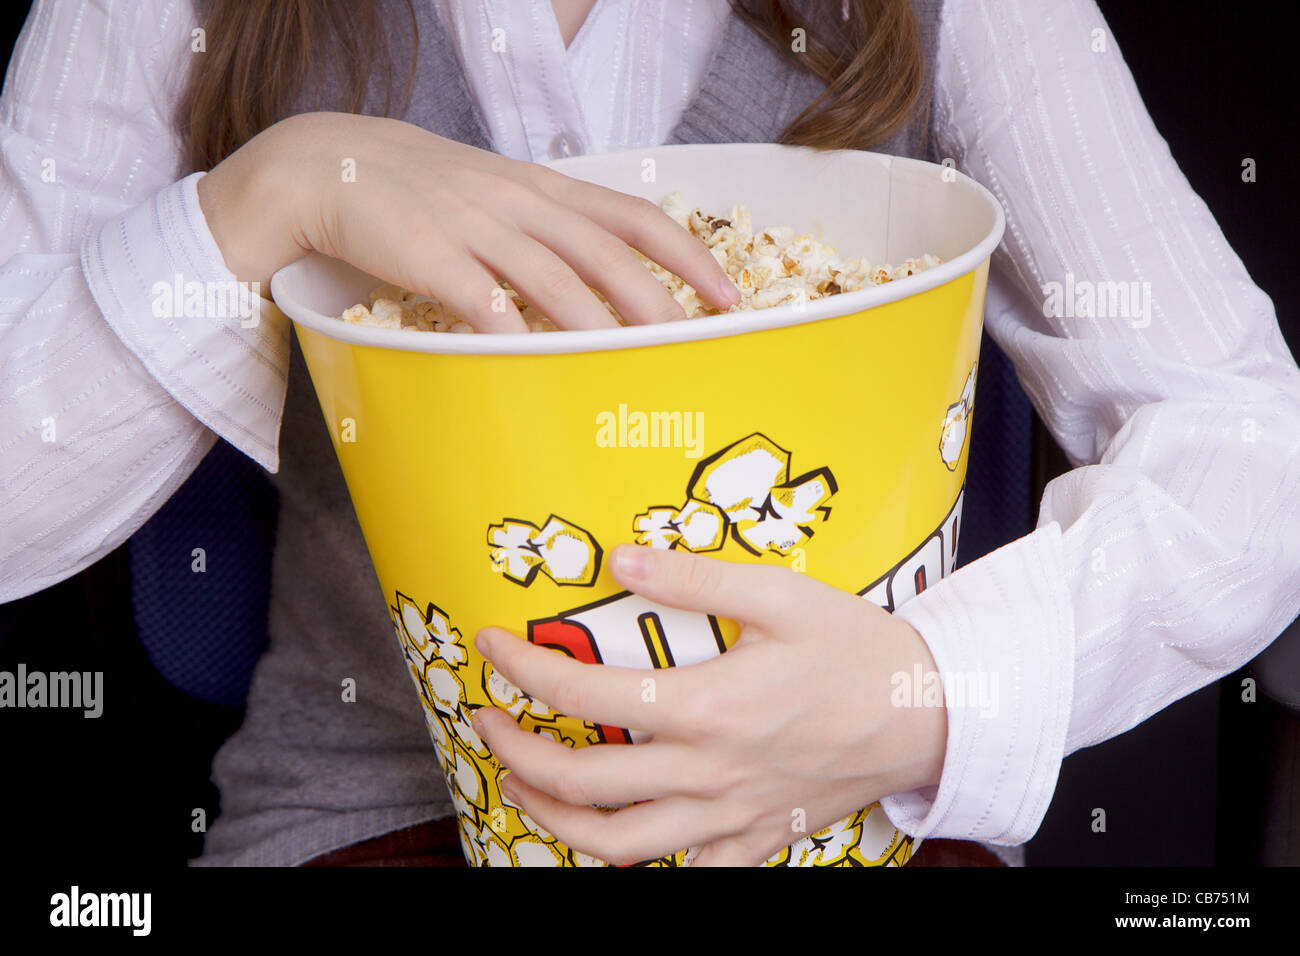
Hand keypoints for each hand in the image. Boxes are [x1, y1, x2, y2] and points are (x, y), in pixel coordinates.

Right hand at [197, 111, 739, 329]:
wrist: (325, 165)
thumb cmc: (419, 192)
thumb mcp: (495, 194)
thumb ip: (547, 229)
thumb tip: (604, 279)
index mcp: (541, 189)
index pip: (631, 216)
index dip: (686, 254)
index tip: (725, 291)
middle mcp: (517, 203)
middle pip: (603, 253)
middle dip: (656, 299)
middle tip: (693, 342)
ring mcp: (472, 225)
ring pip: (550, 277)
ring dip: (596, 322)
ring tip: (633, 360)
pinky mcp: (424, 251)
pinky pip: (476, 294)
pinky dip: (510, 326)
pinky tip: (535, 357)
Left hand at [471, 544, 947, 865]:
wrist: (929, 714)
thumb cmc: (855, 649)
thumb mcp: (780, 595)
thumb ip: (694, 579)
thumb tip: (620, 557)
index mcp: (708, 706)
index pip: (585, 694)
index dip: (524, 670)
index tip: (492, 647)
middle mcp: (708, 772)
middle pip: (582, 782)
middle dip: (515, 753)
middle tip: (484, 721)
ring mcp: (731, 817)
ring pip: (617, 846)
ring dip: (552, 819)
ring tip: (520, 784)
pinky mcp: (757, 840)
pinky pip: (685, 870)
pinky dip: (635, 862)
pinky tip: (611, 833)